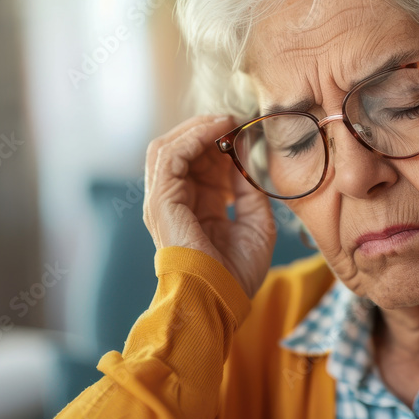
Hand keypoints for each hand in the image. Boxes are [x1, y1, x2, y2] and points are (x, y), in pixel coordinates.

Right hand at [143, 115, 275, 298]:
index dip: (222, 143)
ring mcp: (165, 201)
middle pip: (184, 152)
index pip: (202, 164)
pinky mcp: (161, 200)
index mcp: (198, 208)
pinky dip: (192, 137)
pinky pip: (169, 156)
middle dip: (209, 131)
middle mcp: (177, 202)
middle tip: (235, 120)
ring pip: (170, 147)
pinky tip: (217, 130)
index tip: (246, 130)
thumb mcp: (257, 224)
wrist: (220, 299)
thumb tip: (247, 160)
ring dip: (197, 129)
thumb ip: (250, 191)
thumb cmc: (238, 273)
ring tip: (225, 120)